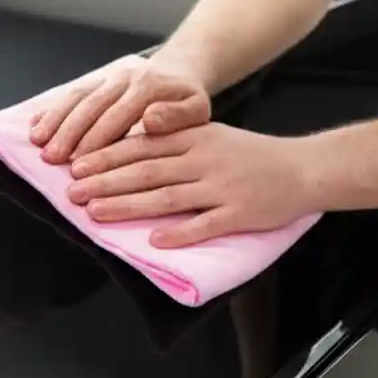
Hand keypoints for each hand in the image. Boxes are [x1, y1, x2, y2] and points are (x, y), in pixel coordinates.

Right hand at [29, 55, 211, 164]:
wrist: (177, 72)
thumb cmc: (186, 102)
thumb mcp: (197, 110)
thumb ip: (178, 116)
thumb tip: (152, 118)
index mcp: (148, 87)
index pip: (118, 114)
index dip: (96, 138)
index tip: (80, 161)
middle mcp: (124, 78)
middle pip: (91, 106)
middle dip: (69, 132)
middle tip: (53, 158)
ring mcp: (106, 76)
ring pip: (76, 97)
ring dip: (55, 121)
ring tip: (38, 143)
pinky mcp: (94, 79)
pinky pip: (69, 92)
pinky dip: (50, 109)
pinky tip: (34, 126)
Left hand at [66, 123, 320, 247]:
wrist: (304, 168)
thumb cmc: (251, 156)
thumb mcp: (211, 136)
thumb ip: (173, 142)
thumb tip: (126, 152)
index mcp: (195, 138)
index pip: (141, 146)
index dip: (106, 156)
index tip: (77, 166)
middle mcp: (204, 159)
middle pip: (146, 171)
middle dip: (106, 181)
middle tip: (73, 192)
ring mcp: (222, 187)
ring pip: (168, 197)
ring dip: (129, 206)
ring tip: (96, 213)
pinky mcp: (240, 213)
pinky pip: (205, 225)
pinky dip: (180, 233)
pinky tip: (154, 240)